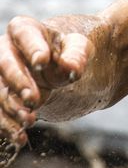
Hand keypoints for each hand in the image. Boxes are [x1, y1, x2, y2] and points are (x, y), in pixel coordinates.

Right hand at [0, 16, 92, 146]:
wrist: (67, 70)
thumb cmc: (72, 52)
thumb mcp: (81, 49)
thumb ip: (76, 57)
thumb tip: (70, 68)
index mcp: (27, 30)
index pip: (24, 33)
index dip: (31, 46)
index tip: (42, 61)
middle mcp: (7, 50)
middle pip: (3, 63)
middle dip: (17, 82)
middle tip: (34, 100)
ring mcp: (1, 75)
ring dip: (10, 108)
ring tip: (30, 121)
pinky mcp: (2, 97)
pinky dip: (6, 125)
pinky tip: (20, 138)